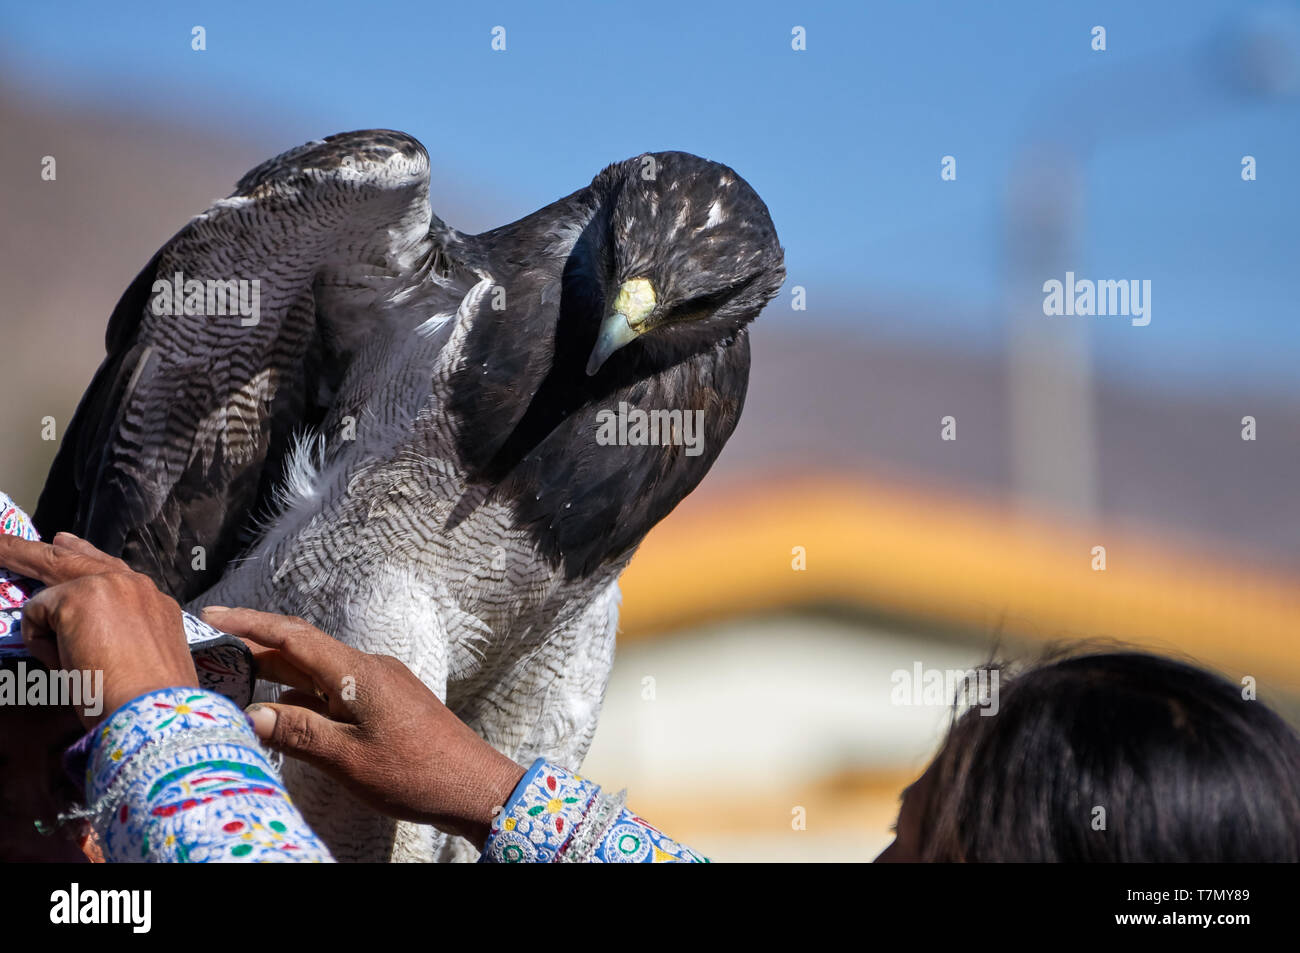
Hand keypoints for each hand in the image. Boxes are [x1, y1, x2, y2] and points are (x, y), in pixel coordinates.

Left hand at [0, 532, 197, 727]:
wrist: (155, 709)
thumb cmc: (147, 699)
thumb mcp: (136, 660)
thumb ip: (113, 636)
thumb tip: (68, 636)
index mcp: (155, 605)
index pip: (113, 572)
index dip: (85, 558)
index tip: (67, 544)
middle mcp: (136, 586)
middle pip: (78, 557)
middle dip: (37, 549)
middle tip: (5, 543)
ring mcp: (109, 586)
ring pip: (54, 578)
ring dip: (24, 576)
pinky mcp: (78, 598)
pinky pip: (39, 612)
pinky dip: (42, 641)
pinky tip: (62, 662)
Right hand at [202, 606, 525, 847]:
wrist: (473, 785)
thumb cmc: (416, 773)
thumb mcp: (347, 759)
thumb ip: (298, 733)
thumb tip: (250, 715)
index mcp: (358, 672)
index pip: (293, 636)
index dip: (249, 624)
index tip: (211, 617)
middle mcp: (368, 668)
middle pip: (302, 650)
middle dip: (254, 650)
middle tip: (209, 654)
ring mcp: (378, 684)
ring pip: (317, 673)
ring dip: (277, 677)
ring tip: (233, 685)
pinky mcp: (385, 703)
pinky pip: (335, 692)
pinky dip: (304, 699)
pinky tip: (281, 717)